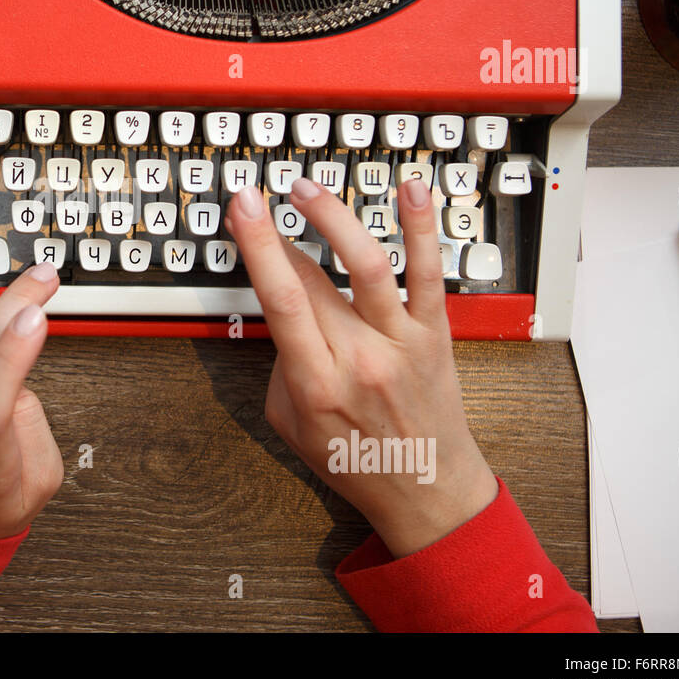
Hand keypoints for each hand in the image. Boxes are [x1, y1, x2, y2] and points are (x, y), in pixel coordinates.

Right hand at [227, 177, 497, 556]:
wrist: (426, 489)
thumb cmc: (356, 461)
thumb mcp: (290, 425)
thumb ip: (279, 365)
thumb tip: (279, 310)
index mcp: (316, 383)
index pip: (281, 300)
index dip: (259, 245)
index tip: (244, 208)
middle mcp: (360, 358)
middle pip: (312, 279)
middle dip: (279, 233)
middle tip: (258, 201)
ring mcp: (400, 342)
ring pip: (368, 265)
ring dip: (334, 218)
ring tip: (308, 189)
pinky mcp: (434, 333)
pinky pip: (430, 273)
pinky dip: (421, 226)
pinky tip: (411, 189)